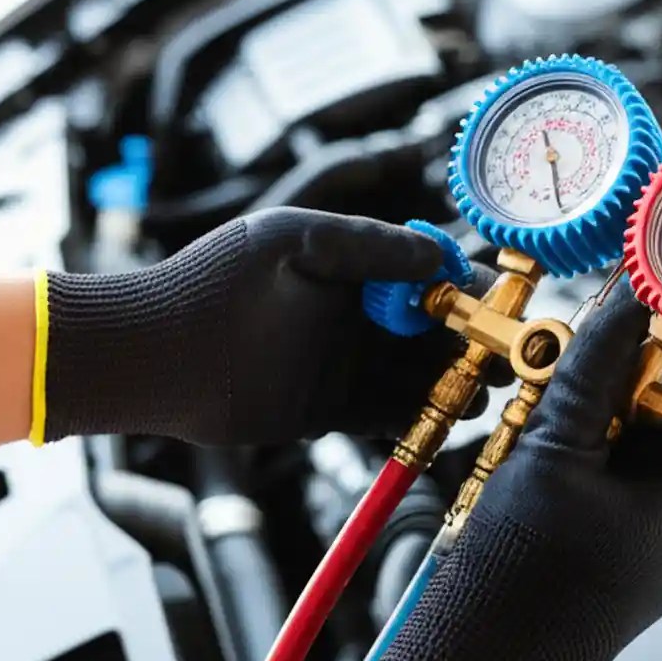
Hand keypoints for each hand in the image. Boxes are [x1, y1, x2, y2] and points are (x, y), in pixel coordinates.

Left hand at [41, 207, 499, 444]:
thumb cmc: (216, 282)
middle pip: (433, 330)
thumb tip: (440, 252)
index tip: (496, 302)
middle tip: (507, 355)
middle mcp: (354, 315)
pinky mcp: (330, 410)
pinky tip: (446, 417)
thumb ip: (370, 245)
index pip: (425, 273)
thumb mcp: (297, 243)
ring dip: (455, 382)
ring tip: (482, 388)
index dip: (465, 286)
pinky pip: (389, 414)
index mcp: (349, 268)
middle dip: (473, 341)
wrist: (155, 354)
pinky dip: (421, 417)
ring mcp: (344, 364)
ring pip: (417, 375)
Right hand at [355, 281, 661, 660]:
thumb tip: (626, 305)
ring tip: (531, 449)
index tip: (601, 350)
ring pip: (622, 478)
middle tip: (551, 400)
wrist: (473, 657)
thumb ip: (594, 371)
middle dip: (602, 411)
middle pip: (650, 440)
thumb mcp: (551, 447)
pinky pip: (603, 517)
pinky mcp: (611, 589)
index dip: (640, 370)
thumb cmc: (511, 569)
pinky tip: (531, 490)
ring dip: (581, 449)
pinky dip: (572, 491)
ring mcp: (643, 572)